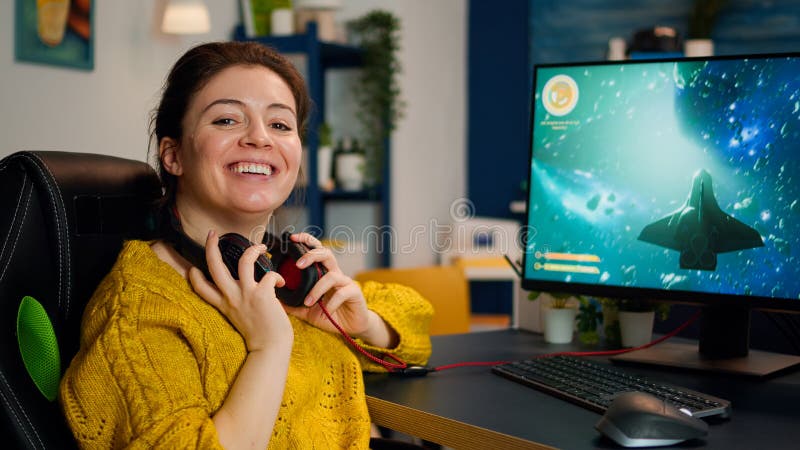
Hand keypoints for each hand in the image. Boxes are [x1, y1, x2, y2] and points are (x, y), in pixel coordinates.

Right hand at [189, 230, 292, 351]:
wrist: (270, 349)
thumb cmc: (261, 335)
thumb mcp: (242, 318)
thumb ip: (241, 303)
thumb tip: (251, 287)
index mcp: (225, 305)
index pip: (202, 289)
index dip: (194, 277)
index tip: (193, 268)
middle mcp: (232, 298)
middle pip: (215, 267)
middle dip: (211, 247)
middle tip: (212, 233)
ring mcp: (246, 295)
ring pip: (243, 262)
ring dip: (253, 250)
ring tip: (261, 247)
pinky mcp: (262, 294)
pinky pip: (269, 274)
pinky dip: (277, 276)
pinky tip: (281, 283)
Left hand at [282, 233, 373, 337]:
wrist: (351, 328)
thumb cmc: (329, 315)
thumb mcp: (306, 310)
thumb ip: (293, 304)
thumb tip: (274, 298)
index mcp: (323, 273)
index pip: (316, 250)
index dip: (306, 241)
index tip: (292, 238)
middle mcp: (335, 273)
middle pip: (326, 254)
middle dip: (312, 255)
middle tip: (298, 264)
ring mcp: (345, 282)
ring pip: (332, 276)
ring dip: (318, 288)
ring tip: (308, 302)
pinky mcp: (355, 293)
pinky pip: (342, 293)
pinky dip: (332, 302)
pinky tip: (326, 312)